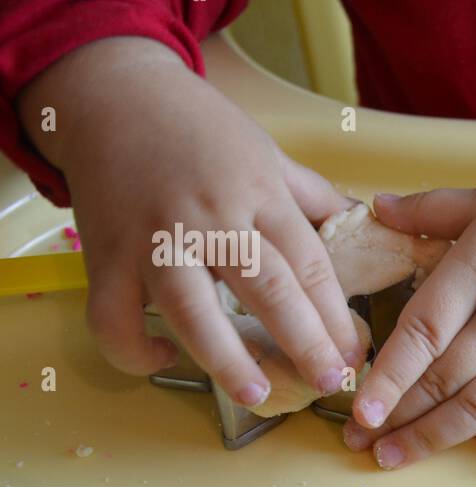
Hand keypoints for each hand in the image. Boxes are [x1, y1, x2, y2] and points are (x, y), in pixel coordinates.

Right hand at [18, 37, 363, 405]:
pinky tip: (164, 359)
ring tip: (254, 393)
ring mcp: (154, 238)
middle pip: (267, 288)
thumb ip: (310, 196)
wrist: (111, 93)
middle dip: (304, 342)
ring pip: (192, 308)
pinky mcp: (104, 255)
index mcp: (259, 194)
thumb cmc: (197, 126)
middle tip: (329, 382)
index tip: (354, 353)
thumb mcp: (267, 152)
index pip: (309, 263)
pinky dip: (134, 349)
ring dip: (225, 357)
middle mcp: (210, 217)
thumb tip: (360, 222)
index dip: (335, 314)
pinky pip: (114, 317)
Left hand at [342, 168, 475, 466]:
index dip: (389, 375)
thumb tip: (376, 209)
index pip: (424, 330)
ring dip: (437, 436)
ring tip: (397, 456)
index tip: (359, 409)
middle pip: (447, 378)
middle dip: (399, 416)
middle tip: (361, 441)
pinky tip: (470, 441)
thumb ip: (432, 209)